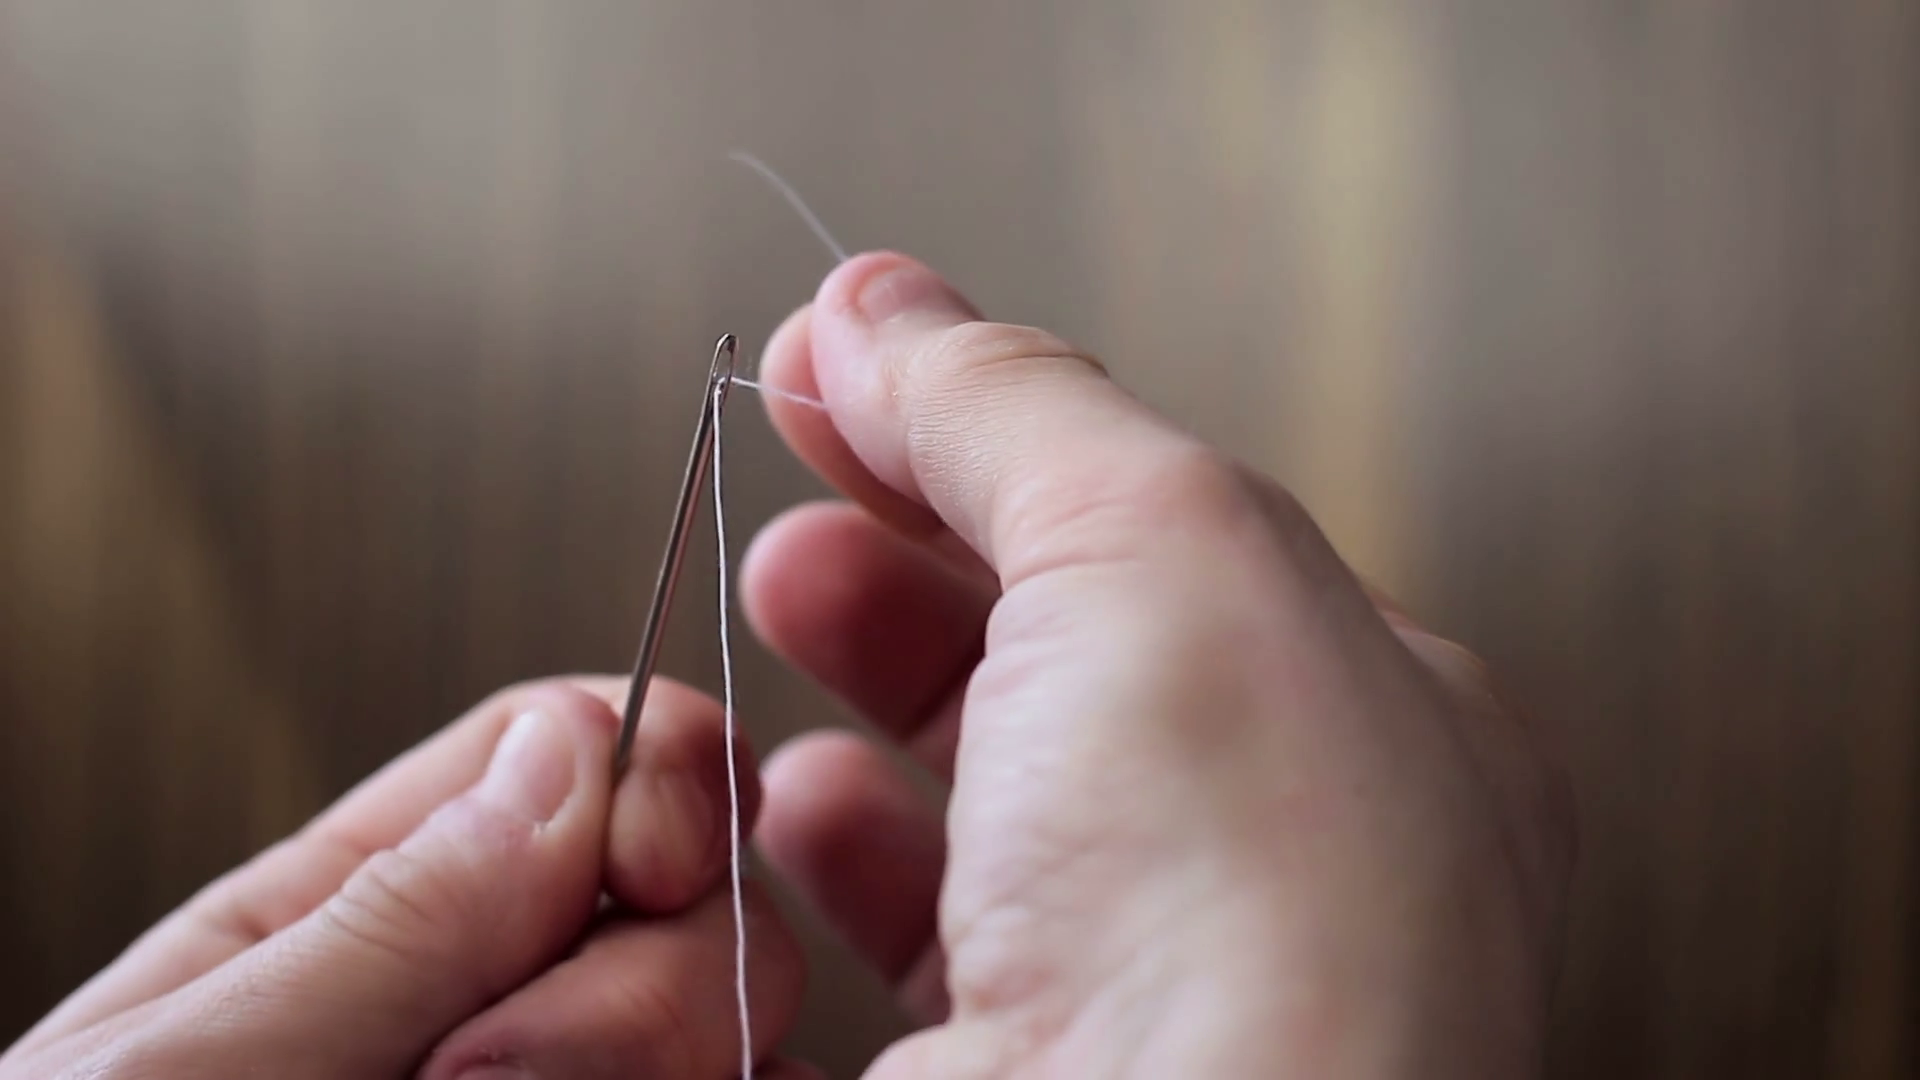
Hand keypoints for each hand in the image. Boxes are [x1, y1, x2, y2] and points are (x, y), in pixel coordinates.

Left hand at [3, 678, 816, 1079]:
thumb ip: (386, 919)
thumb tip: (571, 755)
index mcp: (355, 924)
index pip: (565, 750)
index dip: (646, 767)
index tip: (644, 857)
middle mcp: (491, 1012)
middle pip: (692, 893)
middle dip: (640, 984)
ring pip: (746, 1023)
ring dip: (673, 1074)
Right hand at [743, 254, 1576, 1076]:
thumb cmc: (1252, 899)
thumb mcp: (1156, 541)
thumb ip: (1017, 407)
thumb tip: (888, 307)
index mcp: (1375, 728)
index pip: (1170, 538)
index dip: (1000, 434)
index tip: (851, 365)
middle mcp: (1281, 877)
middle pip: (1070, 667)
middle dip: (917, 555)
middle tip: (800, 490)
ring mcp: (1153, 999)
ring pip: (991, 817)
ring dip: (868, 702)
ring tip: (776, 610)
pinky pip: (921, 958)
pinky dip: (834, 870)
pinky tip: (782, 813)